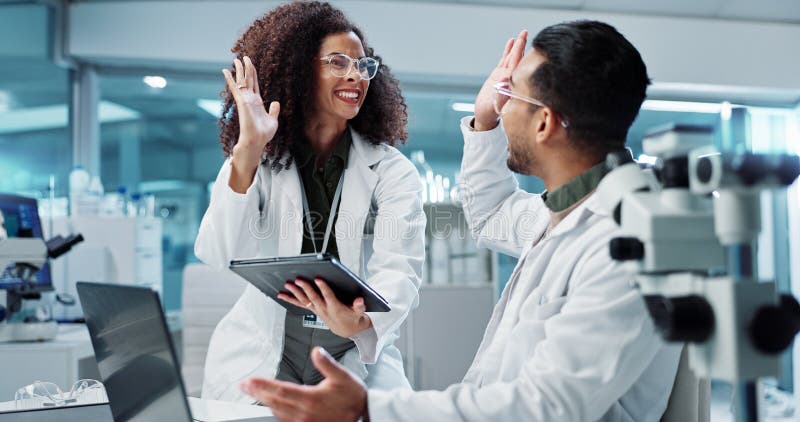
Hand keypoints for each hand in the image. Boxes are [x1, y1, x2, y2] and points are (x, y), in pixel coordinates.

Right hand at [223, 56, 279, 191]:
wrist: (257, 141)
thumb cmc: (264, 134)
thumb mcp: (273, 120)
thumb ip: (273, 110)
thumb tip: (275, 102)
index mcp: (257, 102)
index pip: (254, 85)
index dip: (252, 75)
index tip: (249, 66)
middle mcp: (250, 99)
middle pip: (247, 80)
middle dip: (245, 69)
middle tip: (242, 57)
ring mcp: (245, 100)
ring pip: (242, 81)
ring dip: (239, 70)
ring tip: (236, 59)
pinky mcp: (242, 102)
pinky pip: (236, 87)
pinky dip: (231, 79)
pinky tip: (226, 71)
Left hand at [241, 347, 367, 421]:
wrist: (363, 415)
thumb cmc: (353, 397)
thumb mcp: (343, 377)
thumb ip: (327, 364)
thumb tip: (316, 351)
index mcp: (311, 398)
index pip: (280, 390)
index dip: (263, 385)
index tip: (250, 380)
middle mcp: (305, 412)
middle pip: (274, 402)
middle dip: (257, 393)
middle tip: (244, 386)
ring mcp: (305, 421)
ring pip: (278, 411)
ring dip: (264, 401)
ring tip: (254, 393)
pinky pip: (285, 419)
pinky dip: (275, 410)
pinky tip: (272, 405)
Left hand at [278, 278, 372, 338]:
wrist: (347, 330)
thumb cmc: (353, 318)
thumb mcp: (360, 313)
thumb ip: (359, 306)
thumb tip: (359, 300)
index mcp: (335, 308)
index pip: (328, 296)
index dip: (323, 288)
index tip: (318, 279)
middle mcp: (324, 309)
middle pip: (313, 298)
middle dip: (305, 288)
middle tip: (299, 280)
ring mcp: (317, 310)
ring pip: (304, 301)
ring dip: (295, 293)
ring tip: (287, 285)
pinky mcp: (313, 310)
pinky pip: (300, 305)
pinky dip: (290, 300)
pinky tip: (282, 295)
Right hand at [473, 30, 527, 130]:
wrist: (485, 117)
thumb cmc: (491, 114)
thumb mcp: (496, 106)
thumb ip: (502, 94)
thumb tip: (506, 79)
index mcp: (511, 84)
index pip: (517, 65)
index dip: (521, 54)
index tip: (526, 43)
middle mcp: (510, 78)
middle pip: (516, 58)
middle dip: (521, 46)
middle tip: (525, 33)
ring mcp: (504, 76)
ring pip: (511, 57)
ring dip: (516, 46)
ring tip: (521, 34)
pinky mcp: (498, 75)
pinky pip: (503, 60)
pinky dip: (507, 51)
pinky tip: (511, 42)